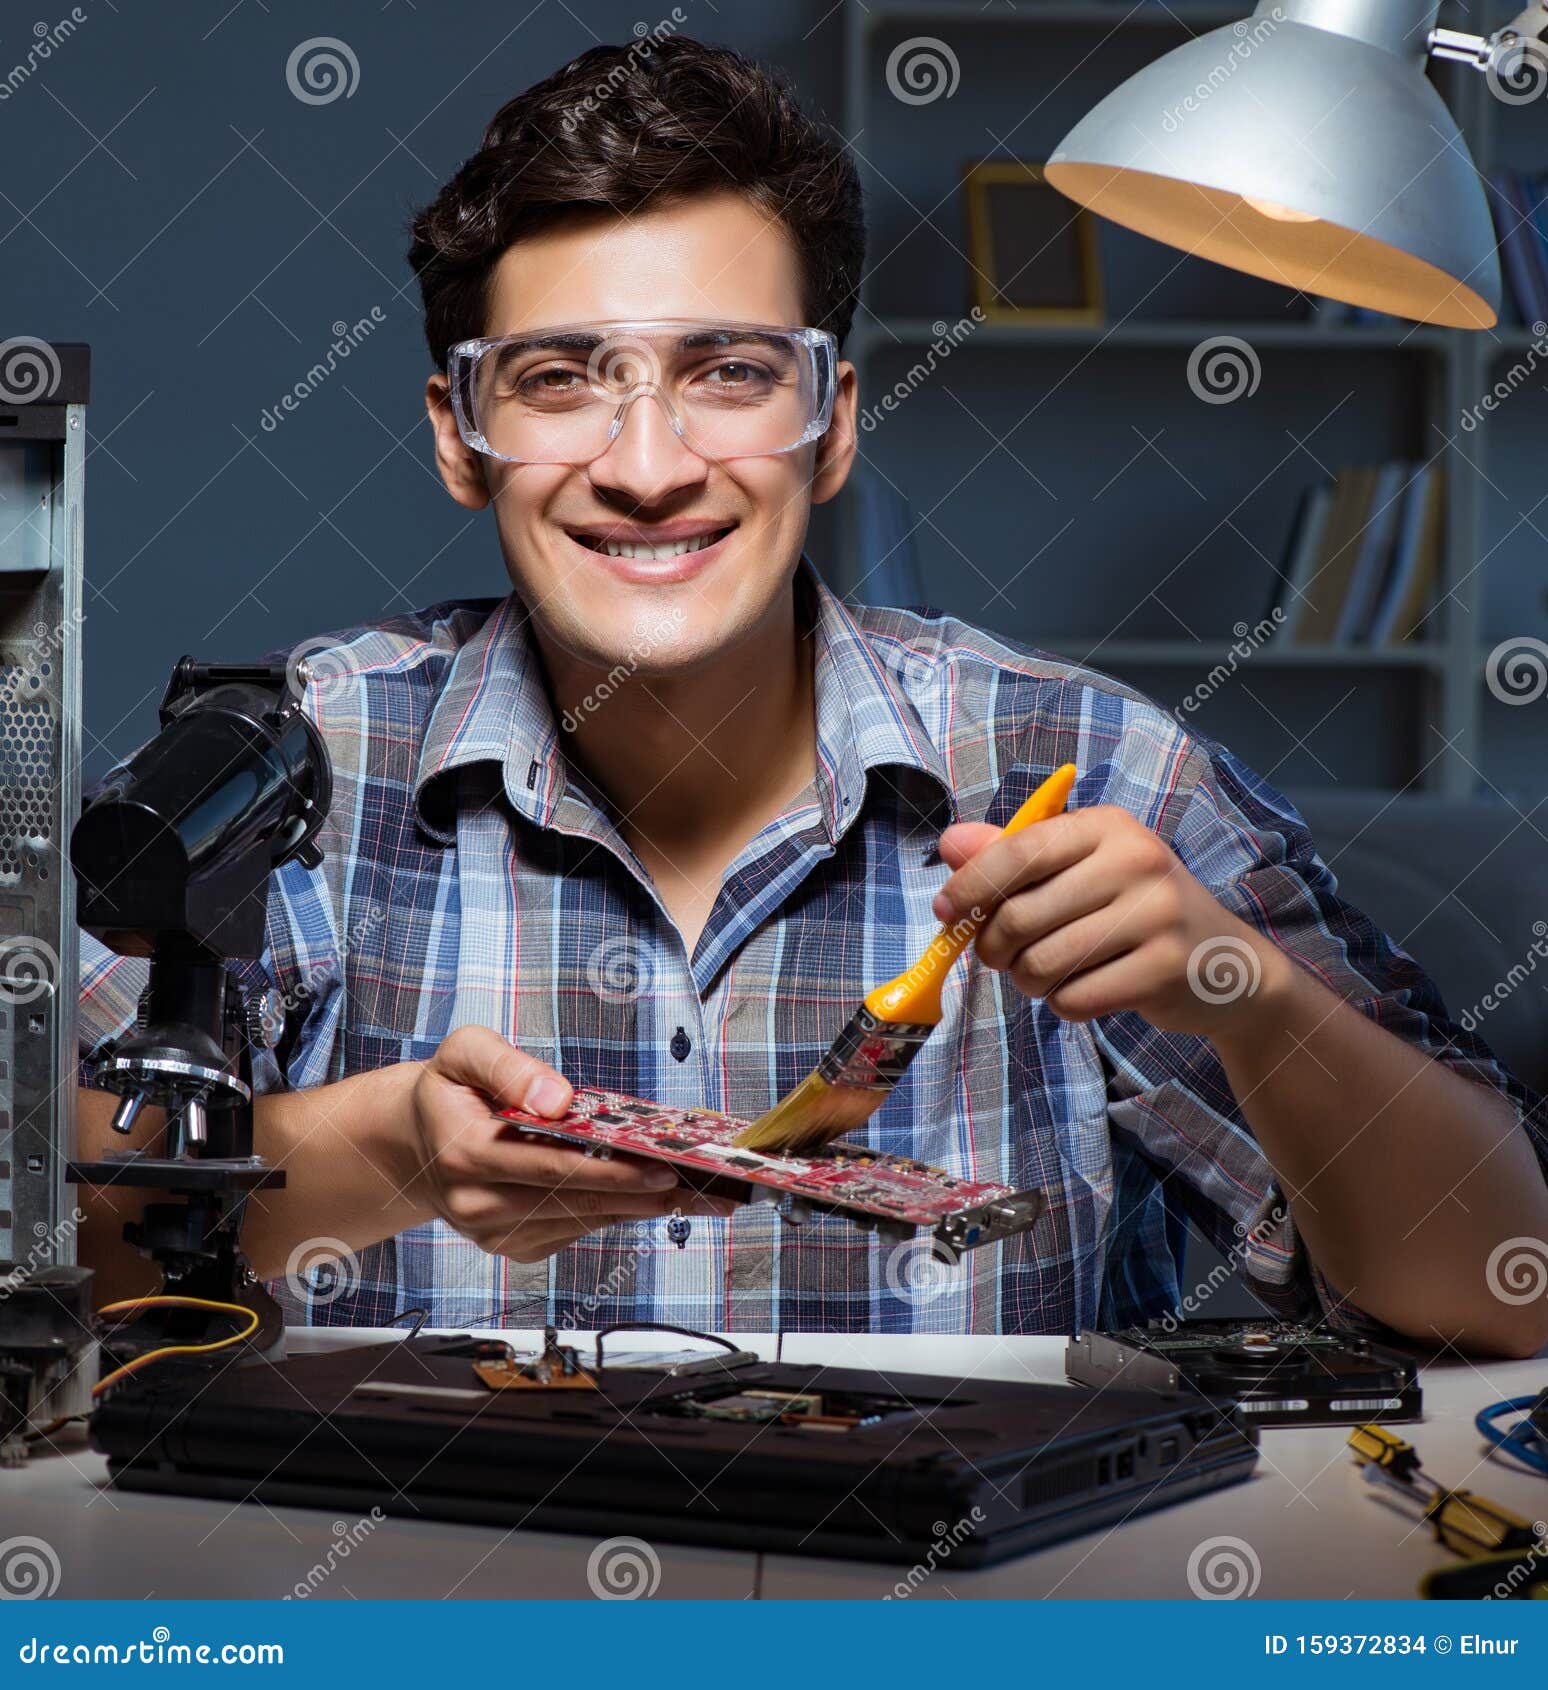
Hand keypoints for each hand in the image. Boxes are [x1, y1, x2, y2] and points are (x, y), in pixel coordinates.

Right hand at [407, 1025, 736, 1262]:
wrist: (416, 1141)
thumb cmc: (450, 1091)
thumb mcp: (464, 1053)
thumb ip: (507, 1067)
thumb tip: (557, 1096)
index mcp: (465, 1155)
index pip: (550, 1167)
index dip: (610, 1171)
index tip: (660, 1167)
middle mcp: (478, 1204)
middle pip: (575, 1201)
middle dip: (644, 1194)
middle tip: (703, 1187)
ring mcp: (495, 1233)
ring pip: (581, 1221)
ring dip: (642, 1208)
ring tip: (699, 1195)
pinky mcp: (513, 1246)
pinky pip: (574, 1231)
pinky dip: (616, 1213)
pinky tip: (654, 1197)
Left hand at [934, 805, 1293, 1036]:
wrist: (1226, 965)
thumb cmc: (1136, 911)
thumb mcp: (1082, 869)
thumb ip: (1015, 856)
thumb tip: (950, 843)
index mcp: (1108, 827)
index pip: (1019, 851)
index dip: (970, 885)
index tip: (946, 911)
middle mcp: (1136, 861)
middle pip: (1019, 916)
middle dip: (993, 947)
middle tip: (999, 956)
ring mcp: (1155, 916)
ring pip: (1042, 963)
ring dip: (1028, 980)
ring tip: (1044, 974)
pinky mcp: (1163, 970)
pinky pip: (1074, 999)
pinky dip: (1064, 1004)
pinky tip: (1085, 990)